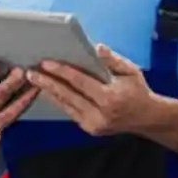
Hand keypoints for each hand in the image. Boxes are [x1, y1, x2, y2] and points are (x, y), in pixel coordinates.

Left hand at [28, 44, 159, 135]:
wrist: (147, 118)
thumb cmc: (138, 91)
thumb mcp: (131, 71)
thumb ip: (113, 60)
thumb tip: (96, 48)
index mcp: (111, 98)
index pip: (81, 82)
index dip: (62, 72)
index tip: (46, 63)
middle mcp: (100, 114)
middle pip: (68, 96)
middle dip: (48, 83)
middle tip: (31, 72)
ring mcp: (94, 124)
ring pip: (66, 105)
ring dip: (49, 92)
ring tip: (35, 80)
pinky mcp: (90, 129)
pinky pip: (70, 112)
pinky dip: (59, 101)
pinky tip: (49, 91)